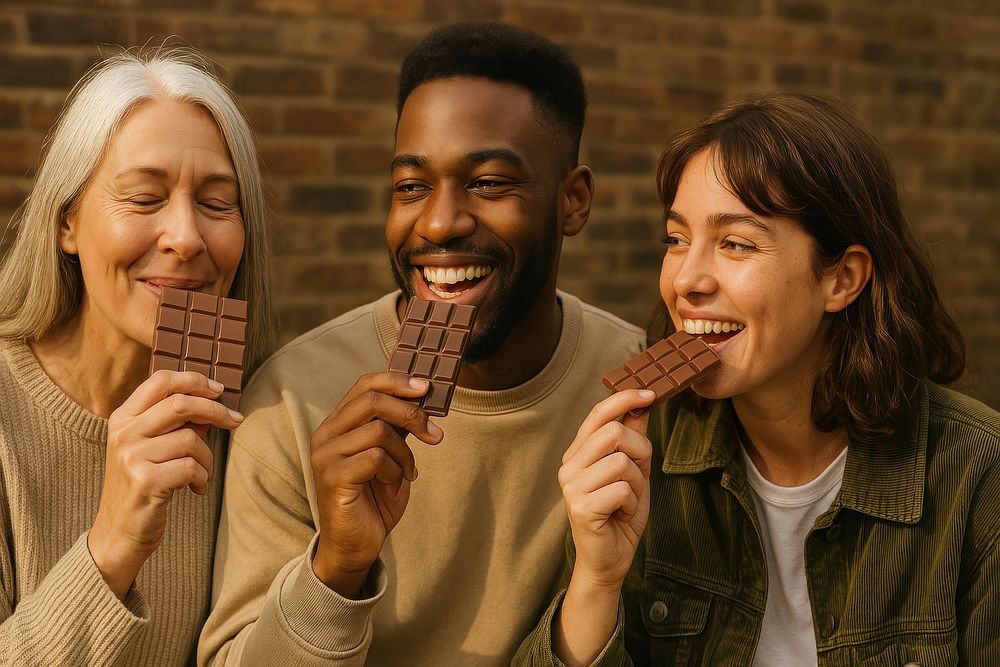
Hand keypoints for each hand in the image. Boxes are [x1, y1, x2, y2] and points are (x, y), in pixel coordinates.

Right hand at [89, 370, 243, 599]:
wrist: (118, 535)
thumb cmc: (142, 486)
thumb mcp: (149, 449)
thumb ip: (173, 424)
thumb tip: (212, 402)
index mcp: (122, 419)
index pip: (160, 381)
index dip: (194, 380)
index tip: (218, 389)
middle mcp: (123, 434)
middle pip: (180, 403)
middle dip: (215, 410)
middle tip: (235, 421)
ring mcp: (131, 457)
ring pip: (190, 439)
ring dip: (207, 459)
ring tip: (201, 475)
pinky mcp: (145, 481)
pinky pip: (192, 467)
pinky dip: (202, 478)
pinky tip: (195, 489)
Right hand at [310, 372, 442, 597]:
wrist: (356, 546)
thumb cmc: (374, 500)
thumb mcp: (390, 456)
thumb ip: (396, 428)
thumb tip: (421, 397)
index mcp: (337, 424)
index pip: (365, 385)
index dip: (397, 381)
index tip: (426, 387)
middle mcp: (326, 435)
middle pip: (373, 400)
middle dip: (411, 413)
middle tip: (434, 434)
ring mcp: (326, 455)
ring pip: (379, 431)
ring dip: (404, 454)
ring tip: (407, 474)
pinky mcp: (333, 477)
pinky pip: (376, 458)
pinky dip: (395, 473)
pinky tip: (393, 489)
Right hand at [560, 388, 654, 589]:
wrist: (608, 561)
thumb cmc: (620, 516)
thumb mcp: (633, 473)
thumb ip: (633, 441)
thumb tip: (641, 406)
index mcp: (578, 454)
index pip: (598, 414)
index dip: (624, 399)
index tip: (650, 394)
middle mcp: (569, 466)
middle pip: (614, 433)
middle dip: (640, 451)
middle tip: (641, 474)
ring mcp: (572, 487)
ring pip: (621, 462)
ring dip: (637, 483)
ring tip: (627, 500)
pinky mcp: (581, 507)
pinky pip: (622, 489)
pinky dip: (632, 503)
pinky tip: (621, 514)